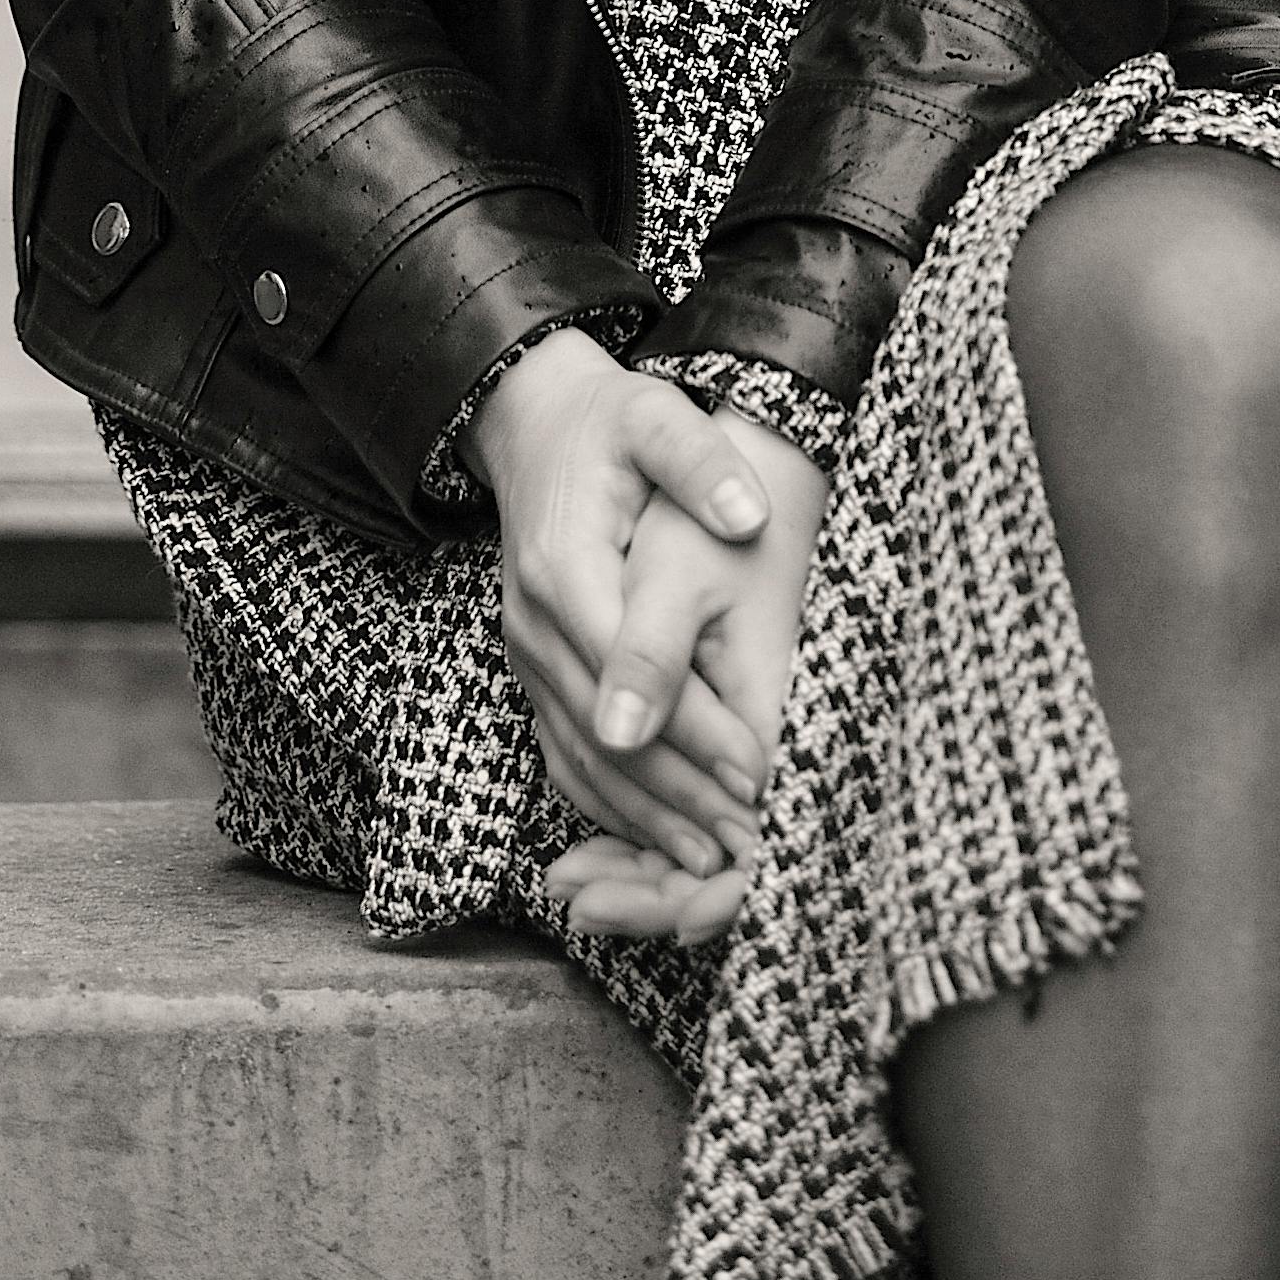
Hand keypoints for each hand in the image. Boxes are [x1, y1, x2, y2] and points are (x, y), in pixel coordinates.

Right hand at [469, 332, 776, 884]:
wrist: (535, 424)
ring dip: (643, 816)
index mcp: (564, 564)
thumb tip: (746, 517)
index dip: (690, 723)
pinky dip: (608, 801)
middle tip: (744, 840)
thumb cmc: (611, 423)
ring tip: (712, 860)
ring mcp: (527, 653)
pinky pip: (562, 751)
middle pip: (603, 728)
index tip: (753, 769)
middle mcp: (533, 622)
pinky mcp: (533, 670)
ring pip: (580, 754)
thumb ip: (698, 464)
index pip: (629, 663)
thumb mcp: (656, 419)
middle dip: (675, 792)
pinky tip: (658, 836)